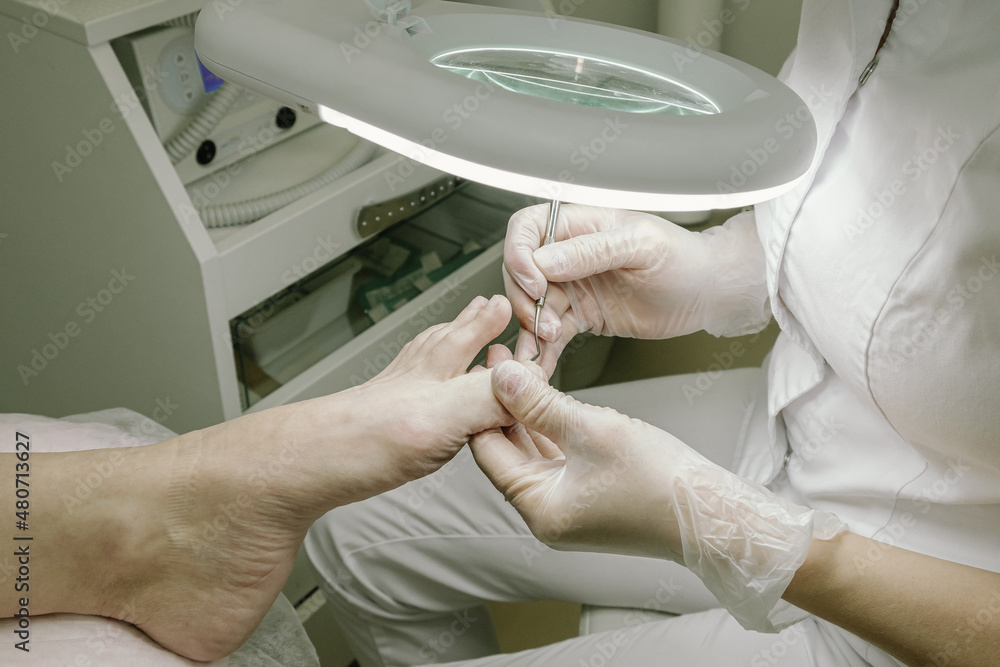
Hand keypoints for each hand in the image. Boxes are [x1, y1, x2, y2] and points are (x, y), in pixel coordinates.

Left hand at [350, 294, 515, 488]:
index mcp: (437, 370)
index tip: (509, 305)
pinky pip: (410, 384)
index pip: (473, 334)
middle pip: (449, 338)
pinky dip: (423, 373)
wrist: (311, 464)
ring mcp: (396, 395)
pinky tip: (418, 386)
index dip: (492, 320)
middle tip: (487, 306)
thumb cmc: (368, 441)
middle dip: (470, 322)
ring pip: (427, 356)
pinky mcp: (381, 420)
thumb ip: (490, 396)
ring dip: (446, 340)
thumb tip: (531, 380)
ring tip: (454, 331)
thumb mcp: (445, 416)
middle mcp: (417, 377)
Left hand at [471, 360, 843, 630]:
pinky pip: (557, 461)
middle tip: (504, 359)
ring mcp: (566, 509)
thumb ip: (541, 403)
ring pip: (532, 454)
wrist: (711, 516)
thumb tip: (500, 375)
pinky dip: (551, 431)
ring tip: (523, 370)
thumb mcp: (592, 430)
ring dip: (528, 415)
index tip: (487, 363)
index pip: (488, 449)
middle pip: (507, 451)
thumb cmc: (659, 480)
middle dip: (504, 406)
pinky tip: (549, 399)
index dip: (484, 403)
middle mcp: (545, 514)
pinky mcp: (586, 500)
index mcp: (537, 507)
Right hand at [503, 205, 768, 373]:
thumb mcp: (640, 247)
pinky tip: (542, 364)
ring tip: (545, 345)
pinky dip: (542, 350)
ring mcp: (573, 286)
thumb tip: (545, 260)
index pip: (527, 229)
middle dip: (524, 300)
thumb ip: (591, 251)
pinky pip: (550, 333)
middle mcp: (570, 254)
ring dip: (531, 329)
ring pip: (530, 306)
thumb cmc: (685, 259)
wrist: (708, 293)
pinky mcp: (581, 316)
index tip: (534, 283)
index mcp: (580, 224)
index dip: (520, 256)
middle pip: (520, 272)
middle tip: (543, 322)